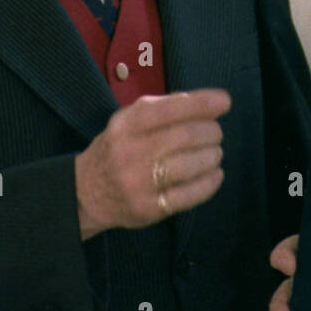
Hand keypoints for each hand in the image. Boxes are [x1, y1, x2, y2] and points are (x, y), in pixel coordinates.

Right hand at [73, 89, 229, 239]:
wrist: (86, 193)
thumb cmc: (119, 148)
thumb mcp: (129, 121)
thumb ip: (164, 108)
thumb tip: (208, 102)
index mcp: (126, 125)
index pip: (170, 109)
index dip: (203, 104)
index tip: (225, 101)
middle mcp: (129, 152)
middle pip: (185, 136)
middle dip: (211, 132)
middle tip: (216, 134)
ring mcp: (137, 183)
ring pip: (190, 165)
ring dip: (213, 156)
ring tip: (214, 153)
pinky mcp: (148, 208)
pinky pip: (190, 195)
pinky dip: (210, 182)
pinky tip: (214, 174)